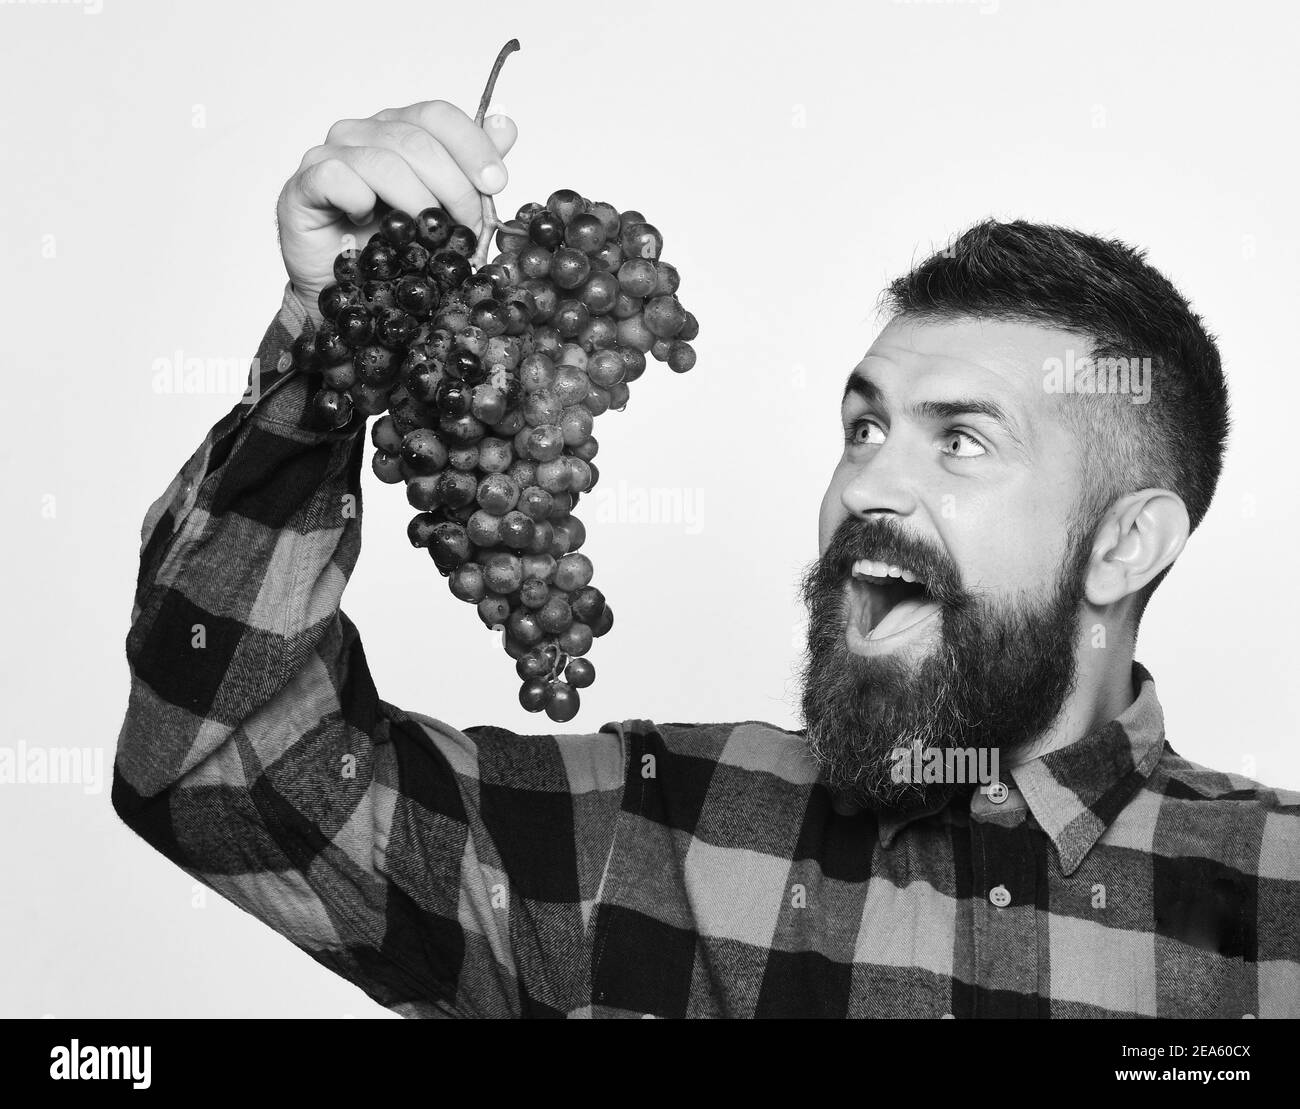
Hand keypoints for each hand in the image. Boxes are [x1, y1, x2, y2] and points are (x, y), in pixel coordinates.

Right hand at [277, 101, 517, 323]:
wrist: (347, 292)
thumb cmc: (394, 251)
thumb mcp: (445, 213)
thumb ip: (471, 171)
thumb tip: (505, 125)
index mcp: (399, 130)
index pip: (437, 116)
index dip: (472, 146)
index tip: (497, 184)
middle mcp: (362, 133)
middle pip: (417, 141)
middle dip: (454, 188)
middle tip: (469, 227)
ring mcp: (329, 155)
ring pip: (384, 161)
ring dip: (418, 203)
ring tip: (428, 237)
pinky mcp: (304, 184)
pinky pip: (339, 178)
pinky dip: (362, 202)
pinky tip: (371, 227)